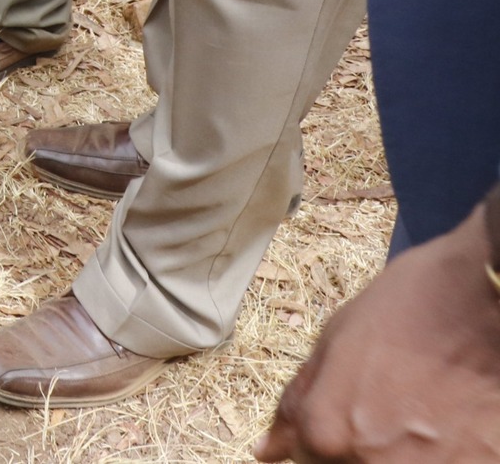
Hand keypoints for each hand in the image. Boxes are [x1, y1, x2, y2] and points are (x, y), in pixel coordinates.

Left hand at [255, 208, 499, 461]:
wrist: (485, 297)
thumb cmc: (405, 309)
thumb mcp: (332, 342)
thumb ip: (298, 403)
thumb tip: (266, 451)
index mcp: (327, 431)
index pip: (306, 460)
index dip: (324, 435)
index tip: (346, 411)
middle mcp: (373, 463)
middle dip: (360, 447)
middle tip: (388, 410)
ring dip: (403, 453)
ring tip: (422, 416)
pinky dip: (444, 455)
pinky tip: (450, 426)